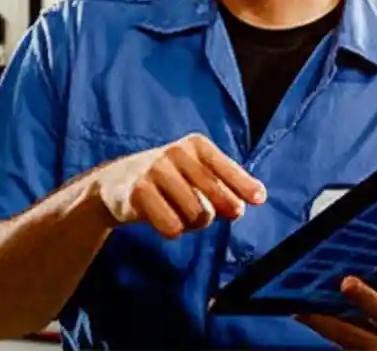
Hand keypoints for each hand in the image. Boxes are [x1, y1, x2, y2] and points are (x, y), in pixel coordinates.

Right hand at [92, 133, 267, 238]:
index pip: (225, 168)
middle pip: (214, 193)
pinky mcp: (139, 192)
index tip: (259, 199)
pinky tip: (163, 218)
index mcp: (195, 145)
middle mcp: (176, 152)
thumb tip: (245, 205)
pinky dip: (173, 230)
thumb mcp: (196, 174)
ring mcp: (155, 170)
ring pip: (196, 214)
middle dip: (221, 210)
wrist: (117, 183)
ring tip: (179, 212)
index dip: (243, 184)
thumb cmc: (168, 180)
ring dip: (192, 223)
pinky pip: (172, 227)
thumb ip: (223, 187)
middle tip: (214, 215)